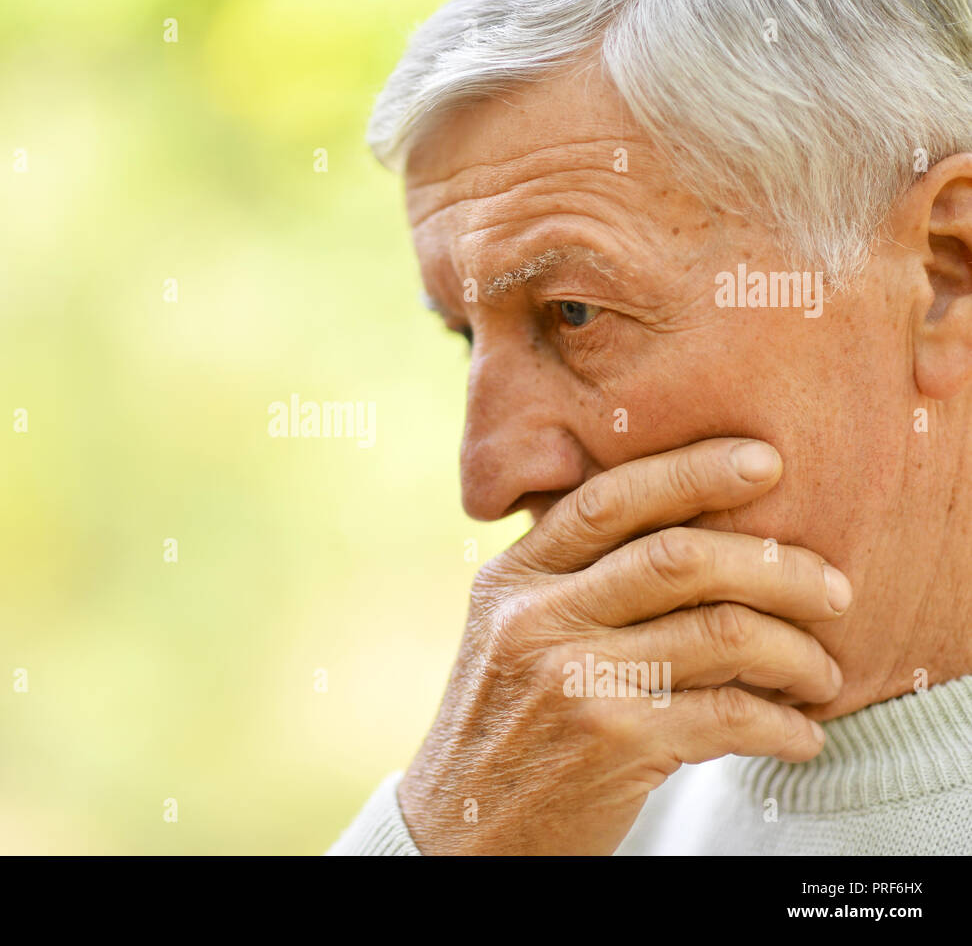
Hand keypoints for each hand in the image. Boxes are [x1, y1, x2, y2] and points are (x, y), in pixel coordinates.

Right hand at [398, 437, 850, 854]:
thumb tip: (685, 530)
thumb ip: (567, 580)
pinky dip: (785, 724)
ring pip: (722, 635)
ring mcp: (575, 680)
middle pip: (680, 558)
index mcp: (512, 579)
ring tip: (822, 673)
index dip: (693, 472)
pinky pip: (732, 715)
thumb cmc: (504, 725)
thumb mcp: (507, 634)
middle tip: (833, 589)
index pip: (610, 501)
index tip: (764, 462)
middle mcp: (538, 618)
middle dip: (777, 566)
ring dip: (797, 654)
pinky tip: (800, 734)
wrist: (460, 832)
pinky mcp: (614, 744)